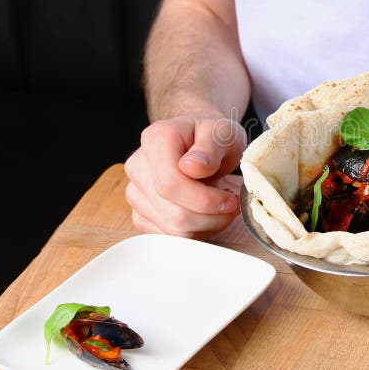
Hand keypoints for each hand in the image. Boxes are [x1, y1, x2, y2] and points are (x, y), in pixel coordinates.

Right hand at [123, 115, 247, 237]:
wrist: (201, 142)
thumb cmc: (213, 136)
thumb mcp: (222, 133)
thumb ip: (210, 148)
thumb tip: (192, 167)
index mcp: (156, 140)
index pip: (171, 183)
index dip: (205, 200)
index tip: (231, 199)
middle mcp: (137, 166)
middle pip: (173, 212)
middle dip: (211, 216)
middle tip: (232, 204)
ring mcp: (135, 192)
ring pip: (172, 229)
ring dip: (206, 224)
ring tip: (221, 205)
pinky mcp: (140, 213)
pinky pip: (169, 236)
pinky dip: (196, 230)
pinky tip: (206, 213)